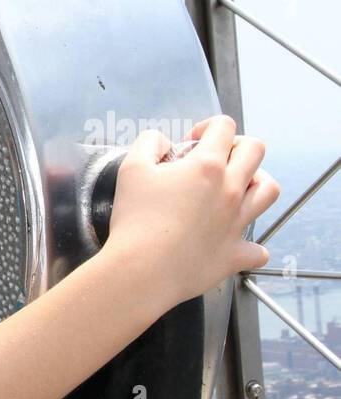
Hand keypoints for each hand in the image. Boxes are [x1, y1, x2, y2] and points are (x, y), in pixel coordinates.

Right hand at [103, 114, 279, 308]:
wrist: (142, 271)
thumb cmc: (135, 221)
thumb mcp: (130, 169)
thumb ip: (148, 143)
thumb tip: (161, 141)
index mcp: (207, 166)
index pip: (224, 126)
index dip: (207, 128)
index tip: (191, 142)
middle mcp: (230, 190)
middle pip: (255, 151)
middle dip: (236, 147)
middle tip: (215, 160)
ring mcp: (237, 222)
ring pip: (269, 190)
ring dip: (255, 183)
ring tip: (235, 191)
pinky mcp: (235, 254)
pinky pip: (257, 249)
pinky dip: (248, 244)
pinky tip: (231, 241)